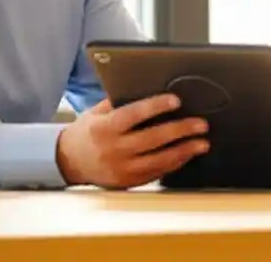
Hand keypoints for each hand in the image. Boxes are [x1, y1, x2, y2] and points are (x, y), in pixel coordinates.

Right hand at [55, 94, 208, 188]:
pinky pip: (156, 173)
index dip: (156, 107)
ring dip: (184, 151)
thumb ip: (118, 101)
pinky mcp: (128, 182)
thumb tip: (146, 88)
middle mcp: (114, 150)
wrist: (67, 162)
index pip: (134, 115)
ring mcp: (122, 169)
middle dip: (180, 130)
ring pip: (159, 160)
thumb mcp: (96, 112)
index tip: (176, 100)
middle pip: (153, 139)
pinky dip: (174, 163)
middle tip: (201, 124)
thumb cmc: (86, 132)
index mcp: (105, 128)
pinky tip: (187, 154)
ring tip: (202, 143)